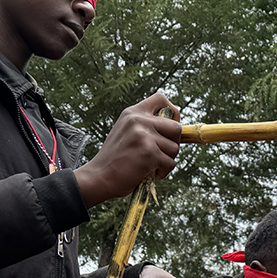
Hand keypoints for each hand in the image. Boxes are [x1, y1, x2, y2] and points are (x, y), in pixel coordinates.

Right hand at [74, 92, 181, 207]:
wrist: (99, 178)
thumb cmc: (116, 160)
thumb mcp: (127, 133)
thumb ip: (146, 127)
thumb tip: (178, 130)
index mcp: (133, 113)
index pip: (161, 99)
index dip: (173, 113)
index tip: (170, 128)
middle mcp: (138, 120)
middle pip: (176, 127)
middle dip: (173, 144)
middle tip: (160, 154)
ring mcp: (144, 135)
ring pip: (175, 148)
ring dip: (166, 160)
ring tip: (148, 164)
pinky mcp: (149, 152)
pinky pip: (170, 164)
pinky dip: (162, 173)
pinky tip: (147, 173)